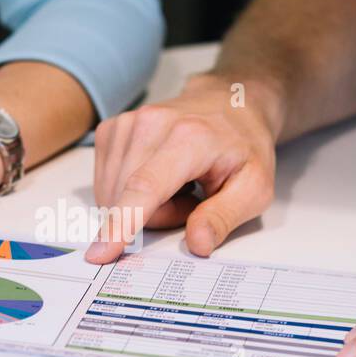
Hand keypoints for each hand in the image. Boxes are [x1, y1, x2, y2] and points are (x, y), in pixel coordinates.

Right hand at [85, 73, 278, 262]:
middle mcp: (150, 124)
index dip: (122, 221)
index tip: (101, 252)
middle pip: (129, 199)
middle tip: (193, 198)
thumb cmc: (242, 146)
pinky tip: (156, 176)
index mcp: (190, 137)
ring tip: (178, 185)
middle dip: (159, 216)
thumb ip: (224, 217)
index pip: (146, 186)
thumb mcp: (255, 188)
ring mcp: (126, 124)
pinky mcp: (111, 130)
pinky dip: (129, 191)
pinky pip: (106, 183)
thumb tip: (198, 244)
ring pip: (113, 195)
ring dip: (145, 205)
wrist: (228, 104)